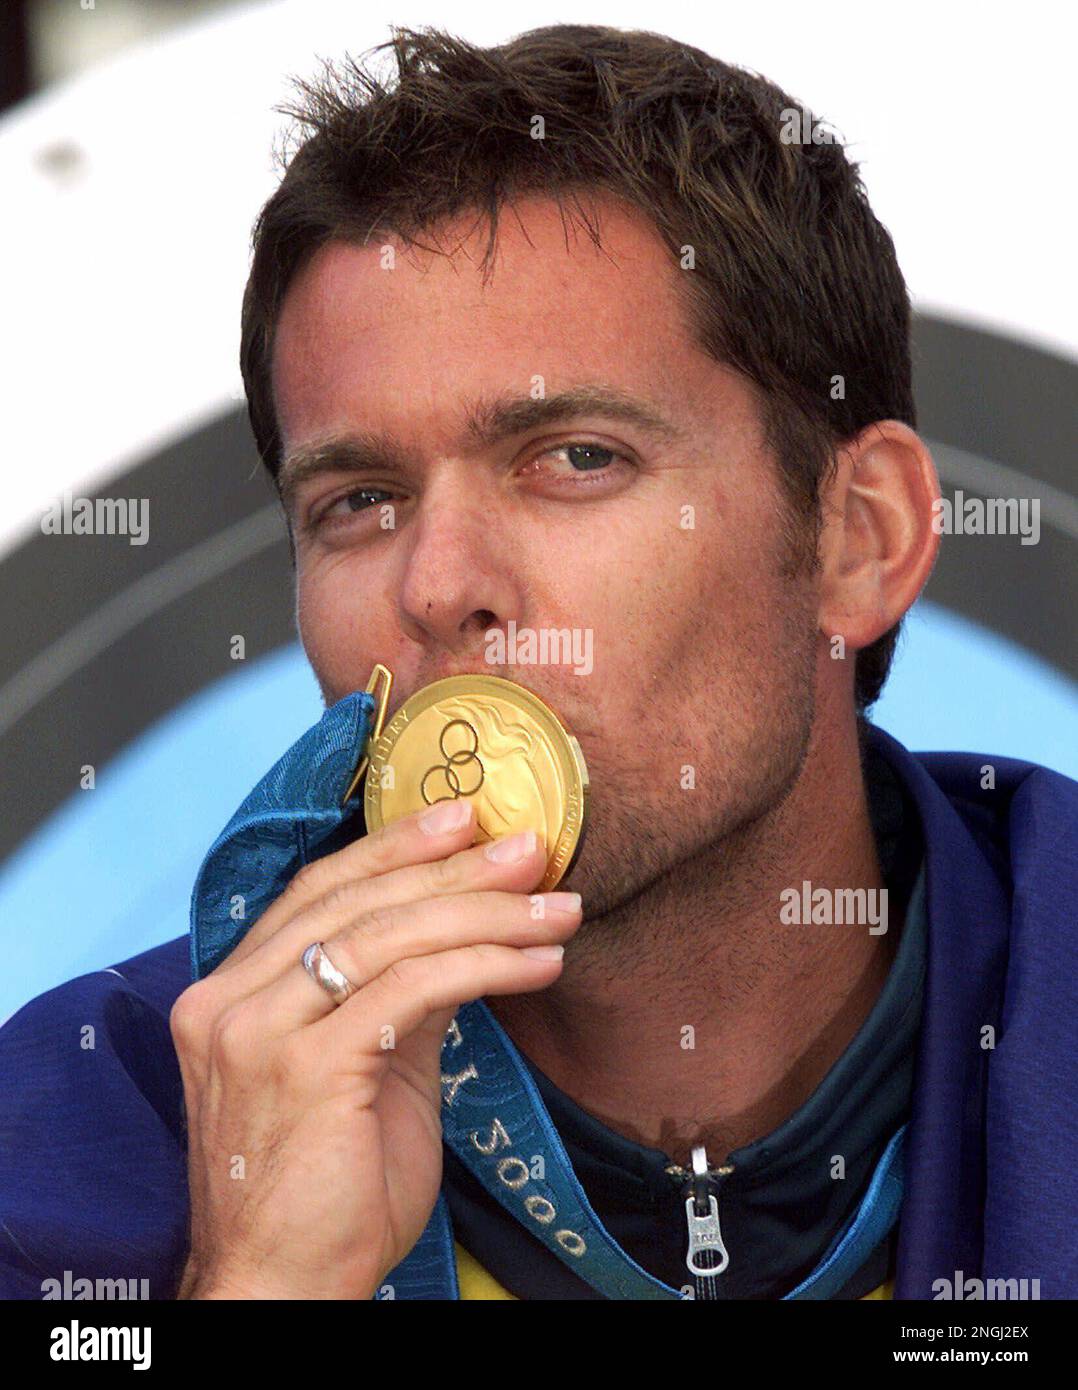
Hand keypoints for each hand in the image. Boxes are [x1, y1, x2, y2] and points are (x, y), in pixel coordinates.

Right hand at [170, 798, 580, 1298]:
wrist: (284, 1285)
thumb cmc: (326, 1187)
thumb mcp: (365, 1070)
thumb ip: (399, 996)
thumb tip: (464, 932)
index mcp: (230, 992)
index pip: (319, 893)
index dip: (393, 847)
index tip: (462, 817)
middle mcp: (229, 1000)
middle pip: (356, 902)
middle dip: (453, 868)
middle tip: (529, 848)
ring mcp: (259, 1032)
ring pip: (388, 937)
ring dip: (486, 914)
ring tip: (555, 908)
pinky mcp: (308, 1067)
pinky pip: (412, 991)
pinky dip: (485, 965)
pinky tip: (538, 964)